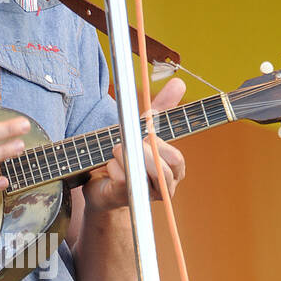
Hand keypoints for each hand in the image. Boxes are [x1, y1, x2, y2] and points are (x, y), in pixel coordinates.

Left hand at [83, 76, 186, 211]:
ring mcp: (146, 196)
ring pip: (144, 172)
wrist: (101, 185)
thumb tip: (179, 83)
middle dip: (143, 150)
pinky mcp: (127, 198)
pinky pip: (124, 178)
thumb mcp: (143, 129)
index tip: (145, 134)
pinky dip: (113, 166)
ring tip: (115, 151)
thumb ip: (161, 109)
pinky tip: (108, 166)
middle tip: (126, 141)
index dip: (159, 143)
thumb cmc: (126, 157)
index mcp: (174, 170)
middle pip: (163, 169)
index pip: (176, 158)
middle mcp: (164, 186)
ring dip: (125, 155)